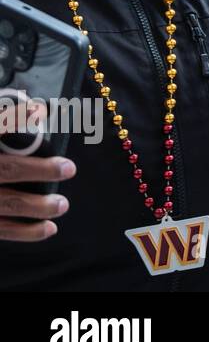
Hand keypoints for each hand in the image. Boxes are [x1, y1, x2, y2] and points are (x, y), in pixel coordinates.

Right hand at [0, 94, 73, 239]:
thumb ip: (4, 122)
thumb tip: (37, 109)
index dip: (14, 118)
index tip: (38, 110)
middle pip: (7, 170)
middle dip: (40, 170)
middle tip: (68, 168)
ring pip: (7, 203)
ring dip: (38, 205)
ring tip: (62, 204)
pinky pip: (2, 229)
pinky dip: (26, 232)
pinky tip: (48, 228)